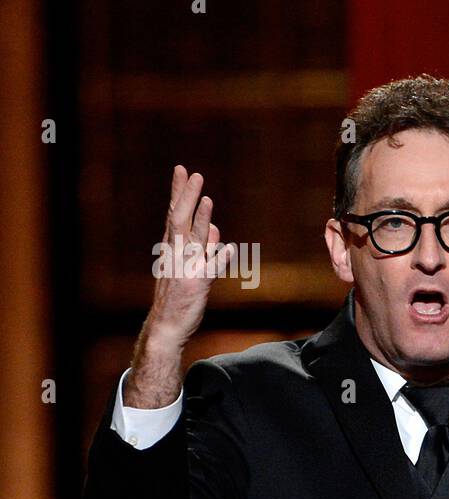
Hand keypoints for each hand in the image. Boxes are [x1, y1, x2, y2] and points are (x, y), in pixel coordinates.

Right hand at [146, 165, 233, 349]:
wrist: (167, 327)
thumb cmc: (177, 297)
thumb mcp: (187, 268)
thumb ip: (203, 249)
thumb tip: (217, 230)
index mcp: (173, 248)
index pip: (175, 214)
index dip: (180, 192)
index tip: (182, 170)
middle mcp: (176, 254)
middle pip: (180, 220)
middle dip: (187, 196)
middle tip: (193, 174)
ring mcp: (185, 269)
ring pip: (194, 240)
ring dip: (202, 220)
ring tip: (207, 199)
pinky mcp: (196, 285)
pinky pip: (210, 270)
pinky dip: (219, 259)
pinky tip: (230, 250)